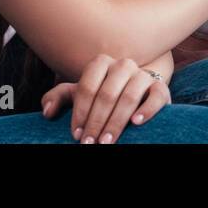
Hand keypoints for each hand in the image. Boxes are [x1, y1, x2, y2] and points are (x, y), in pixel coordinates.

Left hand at [40, 54, 170, 143]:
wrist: (134, 95)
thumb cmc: (100, 97)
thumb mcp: (78, 96)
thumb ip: (58, 98)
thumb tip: (47, 113)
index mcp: (101, 63)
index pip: (87, 87)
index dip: (80, 113)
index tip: (75, 135)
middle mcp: (123, 65)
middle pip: (107, 94)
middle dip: (96, 122)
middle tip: (89, 144)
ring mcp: (143, 75)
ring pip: (129, 97)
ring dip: (116, 122)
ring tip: (106, 142)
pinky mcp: (160, 87)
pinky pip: (156, 97)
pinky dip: (146, 110)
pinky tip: (135, 123)